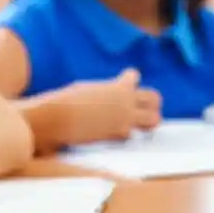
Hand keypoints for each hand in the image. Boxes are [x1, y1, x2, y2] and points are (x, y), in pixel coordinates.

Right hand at [48, 68, 162, 144]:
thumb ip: (103, 92)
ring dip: (148, 121)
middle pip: (155, 98)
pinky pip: (132, 136)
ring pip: (154, 119)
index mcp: (118, 85)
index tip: (126, 83)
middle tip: (143, 108)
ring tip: (140, 125)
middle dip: (151, 103)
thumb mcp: (86, 89)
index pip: (134, 76)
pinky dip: (124, 136)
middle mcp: (127, 99)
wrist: (59, 118)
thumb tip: (104, 97)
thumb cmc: (66, 102)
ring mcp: (126, 117)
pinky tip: (114, 135)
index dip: (129, 80)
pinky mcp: (120, 133)